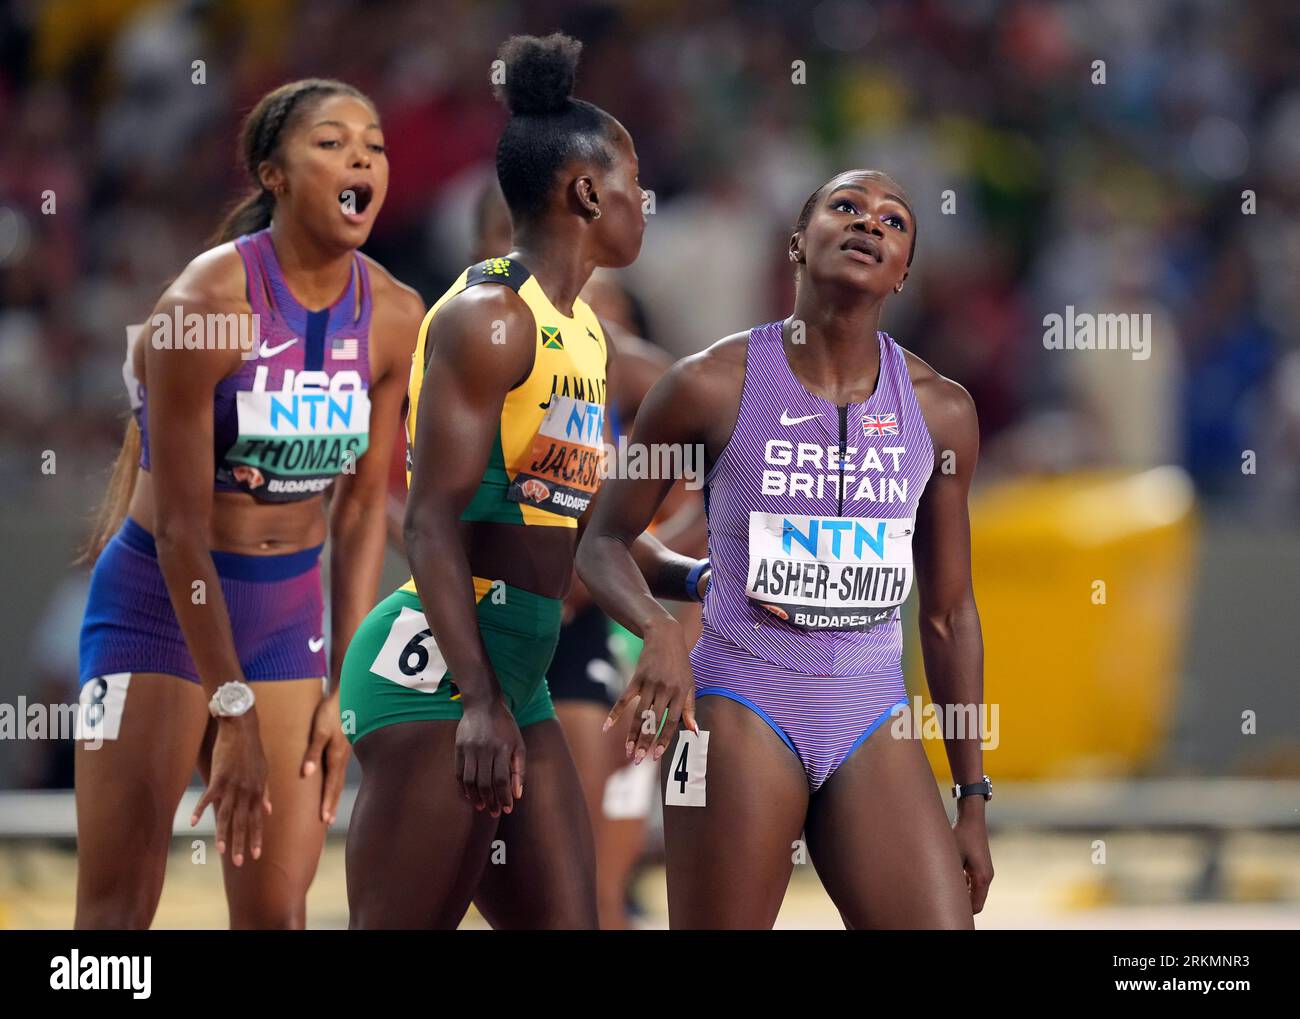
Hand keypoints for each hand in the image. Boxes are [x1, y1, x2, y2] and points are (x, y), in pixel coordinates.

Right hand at [191, 712, 270, 866]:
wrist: (241, 729)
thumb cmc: (252, 750)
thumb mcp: (264, 771)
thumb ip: (265, 792)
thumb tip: (269, 810)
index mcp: (257, 791)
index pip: (257, 820)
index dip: (256, 838)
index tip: (255, 855)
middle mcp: (247, 792)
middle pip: (243, 822)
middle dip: (241, 843)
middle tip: (239, 862)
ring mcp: (232, 786)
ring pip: (227, 815)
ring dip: (224, 834)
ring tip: (222, 851)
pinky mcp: (218, 778)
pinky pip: (208, 798)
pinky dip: (201, 810)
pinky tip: (195, 823)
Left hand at [300, 691, 350, 825]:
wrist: (345, 695)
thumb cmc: (330, 712)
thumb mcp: (319, 731)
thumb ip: (313, 753)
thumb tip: (306, 774)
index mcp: (336, 757)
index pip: (330, 785)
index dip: (327, 802)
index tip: (324, 820)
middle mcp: (342, 758)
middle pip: (336, 786)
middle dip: (331, 804)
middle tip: (327, 822)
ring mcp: (344, 752)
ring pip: (338, 779)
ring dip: (333, 795)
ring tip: (329, 809)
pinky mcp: (343, 746)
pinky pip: (338, 770)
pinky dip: (335, 782)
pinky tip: (332, 783)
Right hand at [455, 698, 524, 816]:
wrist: (483, 704)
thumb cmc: (505, 726)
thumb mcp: (518, 744)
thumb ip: (519, 770)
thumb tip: (517, 794)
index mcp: (502, 748)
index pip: (502, 780)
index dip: (504, 797)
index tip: (507, 809)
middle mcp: (485, 749)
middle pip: (485, 783)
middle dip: (491, 801)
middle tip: (494, 812)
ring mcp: (470, 748)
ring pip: (470, 780)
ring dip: (476, 797)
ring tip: (482, 807)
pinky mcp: (458, 747)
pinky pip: (459, 773)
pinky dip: (464, 787)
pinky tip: (470, 795)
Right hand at [604, 616, 696, 764]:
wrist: (665, 636)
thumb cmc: (680, 664)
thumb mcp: (690, 684)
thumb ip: (690, 709)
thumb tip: (693, 732)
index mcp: (681, 693)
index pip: (671, 722)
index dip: (664, 740)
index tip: (656, 756)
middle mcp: (665, 690)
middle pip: (653, 721)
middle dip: (645, 743)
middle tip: (638, 761)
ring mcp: (649, 683)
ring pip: (639, 714)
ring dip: (632, 734)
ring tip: (627, 752)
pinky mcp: (636, 678)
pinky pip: (624, 699)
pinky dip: (615, 713)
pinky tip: (607, 728)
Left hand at [952, 805, 992, 912]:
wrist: (971, 818)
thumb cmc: (961, 835)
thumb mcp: (952, 856)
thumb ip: (950, 875)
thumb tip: (940, 889)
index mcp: (982, 878)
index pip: (976, 906)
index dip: (964, 912)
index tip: (949, 908)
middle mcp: (986, 877)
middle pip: (976, 901)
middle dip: (962, 903)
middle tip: (945, 900)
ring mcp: (985, 871)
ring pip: (974, 891)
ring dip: (963, 893)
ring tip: (945, 889)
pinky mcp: (981, 865)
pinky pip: (974, 882)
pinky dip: (964, 884)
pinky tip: (950, 877)